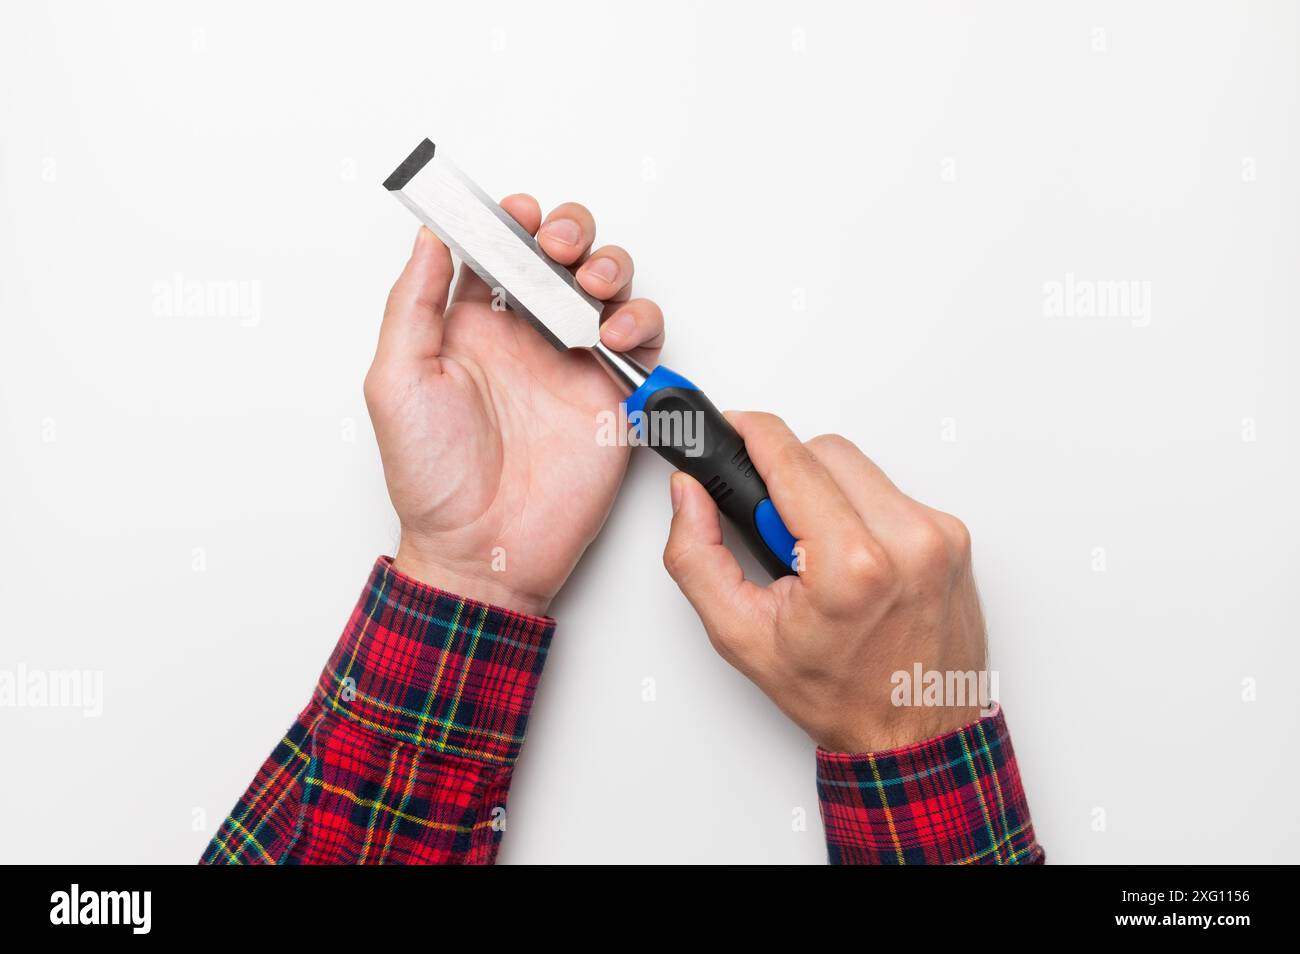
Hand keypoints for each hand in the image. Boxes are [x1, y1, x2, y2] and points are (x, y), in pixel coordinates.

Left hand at [366, 198, 663, 615]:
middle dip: (568, 230)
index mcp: (472, 328)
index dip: (509, 221)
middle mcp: (526, 338)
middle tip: (556, 247)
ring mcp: (572, 364)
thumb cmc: (433, 481)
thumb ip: (414, 306)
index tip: (512, 214)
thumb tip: (431, 239)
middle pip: (562, 255)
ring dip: (608, 266)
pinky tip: (612, 338)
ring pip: (609, 286)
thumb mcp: (397, 383)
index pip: (498, 251)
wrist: (483, 551)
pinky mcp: (612, 395)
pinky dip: (640, 322)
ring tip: (588, 288)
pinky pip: (645, 339)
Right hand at [662, 413, 987, 752]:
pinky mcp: (955, 536)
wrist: (916, 735)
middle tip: (772, 522)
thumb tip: (688, 494)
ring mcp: (939, 536)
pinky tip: (851, 556)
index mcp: (853, 565)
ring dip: (826, 490)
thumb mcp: (741, 637)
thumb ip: (697, 557)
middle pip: (825, 451)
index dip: (750, 433)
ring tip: (813, 548)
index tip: (730, 426)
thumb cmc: (841, 696)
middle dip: (787, 471)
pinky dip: (861, 510)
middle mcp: (908, 541)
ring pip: (860, 466)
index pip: (791, 458)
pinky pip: (892, 492)